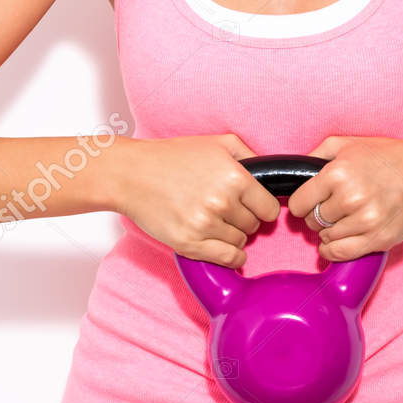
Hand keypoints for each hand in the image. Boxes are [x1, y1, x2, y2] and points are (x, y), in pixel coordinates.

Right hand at [111, 134, 281, 267]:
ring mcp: (204, 225)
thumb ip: (250, 155)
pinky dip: (232, 257)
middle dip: (245, 219)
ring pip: (240, 242)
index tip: (254, 206)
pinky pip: (227, 259)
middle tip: (228, 211)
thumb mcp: (218, 143)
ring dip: (234, 236)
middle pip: (254, 226)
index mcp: (235, 177)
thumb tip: (271, 173)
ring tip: (218, 223)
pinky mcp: (188, 243)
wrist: (131, 174)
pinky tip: (228, 249)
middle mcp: (222, 202)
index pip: (269, 208)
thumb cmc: (172, 157)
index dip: (262, 208)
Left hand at [287, 136, 402, 261]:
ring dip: (328, 231)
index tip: (309, 201)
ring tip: (342, 219)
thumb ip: (317, 155)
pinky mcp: (378, 239)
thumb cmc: (390, 157)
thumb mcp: (349, 144)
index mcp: (338, 173)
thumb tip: (295, 172)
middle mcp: (350, 198)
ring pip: (326, 238)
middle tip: (331, 207)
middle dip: (316, 215)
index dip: (301, 202)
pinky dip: (333, 250)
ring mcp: (366, 221)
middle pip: (312, 221)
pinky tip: (335, 241)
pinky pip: (341, 253)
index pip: (299, 203)